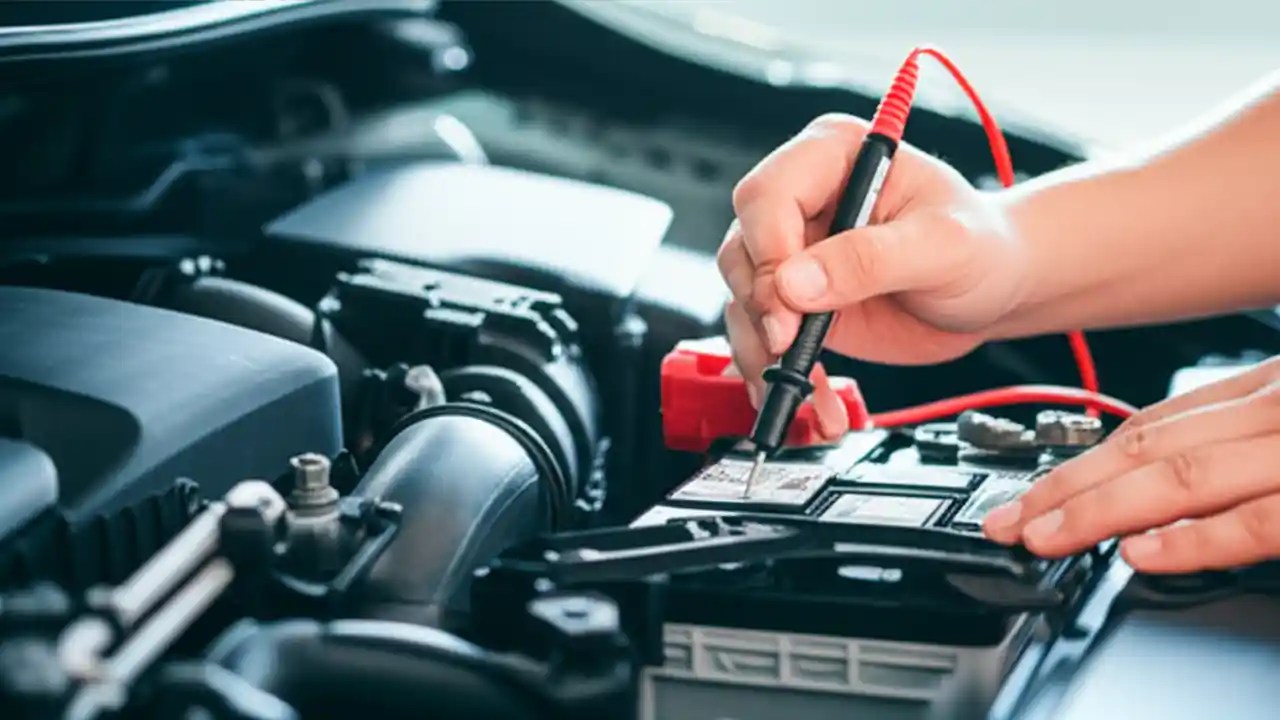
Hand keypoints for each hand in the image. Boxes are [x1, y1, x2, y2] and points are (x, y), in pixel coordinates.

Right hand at [718, 113, 1029, 435]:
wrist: (994, 290)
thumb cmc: (981, 247)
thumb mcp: (941, 246)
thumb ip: (869, 260)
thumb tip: (795, 283)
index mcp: (834, 156)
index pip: (768, 196)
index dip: (769, 252)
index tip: (788, 304)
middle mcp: (804, 200)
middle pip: (743, 247)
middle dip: (761, 305)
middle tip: (790, 346)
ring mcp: (795, 252)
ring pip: (743, 297)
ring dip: (764, 349)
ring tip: (805, 385)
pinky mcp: (795, 300)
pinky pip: (762, 335)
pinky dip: (778, 372)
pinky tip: (811, 397)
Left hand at [983, 357, 1279, 573]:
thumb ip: (1248, 441)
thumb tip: (1192, 486)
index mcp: (1269, 386)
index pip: (1156, 423)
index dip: (1083, 461)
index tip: (1032, 492)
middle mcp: (1274, 408)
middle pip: (1146, 447)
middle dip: (1063, 486)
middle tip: (1006, 520)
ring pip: (1181, 477)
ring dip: (1098, 509)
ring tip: (1041, 537)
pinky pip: (1255, 521)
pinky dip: (1192, 539)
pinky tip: (1137, 555)